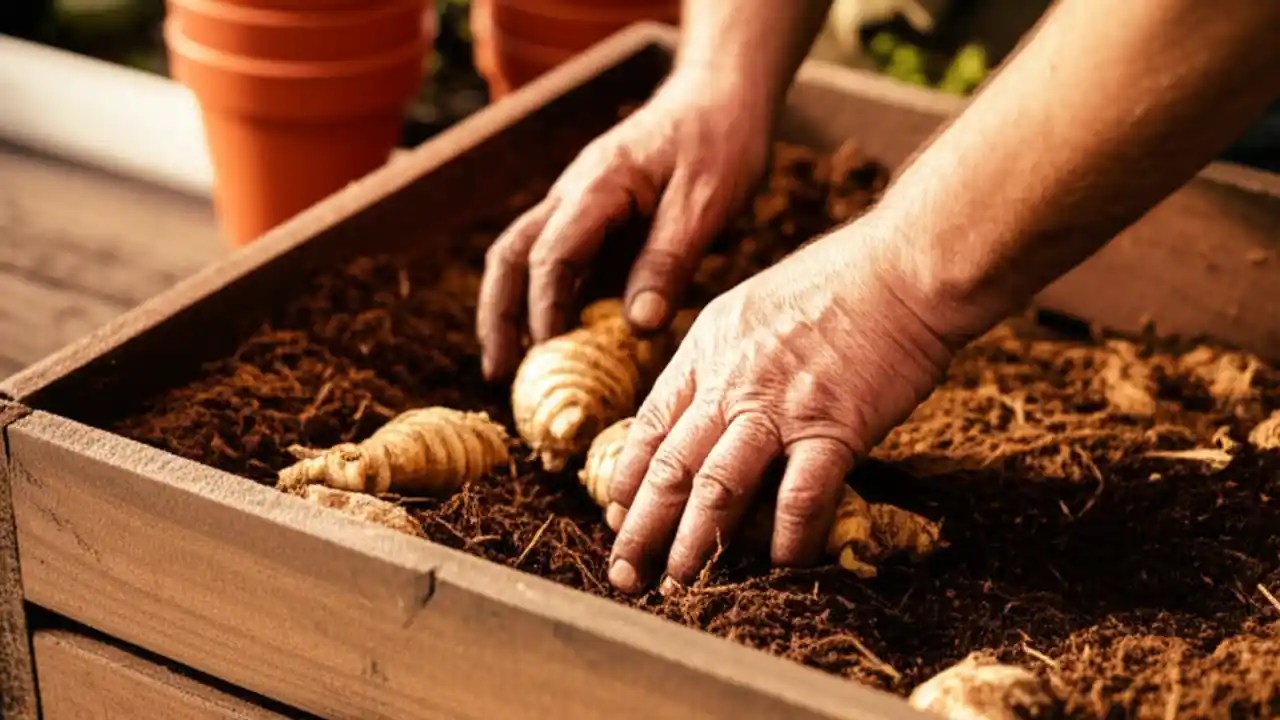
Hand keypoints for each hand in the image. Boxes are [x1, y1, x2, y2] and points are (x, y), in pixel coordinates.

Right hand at [477, 69, 772, 379]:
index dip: (545, 310)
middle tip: (497, 373)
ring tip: (510, 367)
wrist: (721, 96)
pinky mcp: (595, 220)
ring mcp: (579, 206)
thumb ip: (669, 262)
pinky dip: (546, 302)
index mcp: (597, 186)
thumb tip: (638, 327)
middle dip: (498, 315)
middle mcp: (573, 195)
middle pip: (512, 255)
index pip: (552, 255)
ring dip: (511, 310)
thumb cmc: (718, 143)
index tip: (549, 357)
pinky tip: (557, 343)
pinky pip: (558, 263)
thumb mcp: (706, 204)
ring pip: (524, 257)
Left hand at [603, 219, 956, 592]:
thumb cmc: (838, 281)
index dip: (626, 477)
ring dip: (693, 544)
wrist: (904, 266)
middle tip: (625, 571)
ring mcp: (781, 408)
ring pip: (717, 488)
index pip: (650, 424)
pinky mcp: (834, 428)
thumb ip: (722, 358)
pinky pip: (800, 497)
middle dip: (640, 526)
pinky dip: (786, 537)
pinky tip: (779, 564)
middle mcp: (732, 382)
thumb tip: (705, 405)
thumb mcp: (751, 306)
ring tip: (678, 584)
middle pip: (670, 466)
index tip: (613, 514)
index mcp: (707, 350)